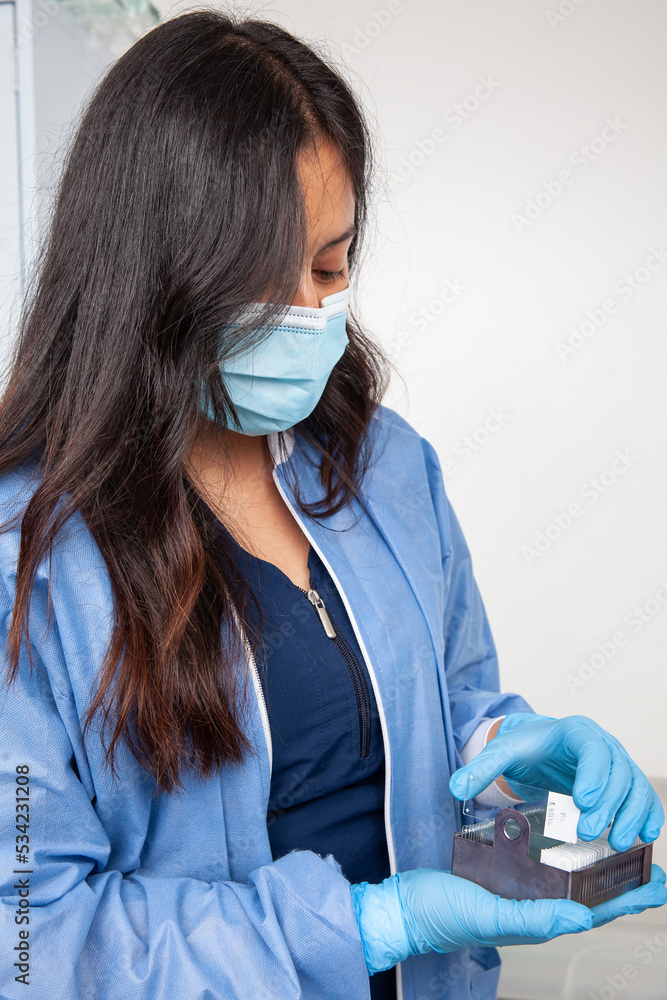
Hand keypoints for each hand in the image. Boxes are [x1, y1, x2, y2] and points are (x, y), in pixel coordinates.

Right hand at [349, 865, 666, 975]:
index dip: (627, 899)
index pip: (594, 911)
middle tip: (653, 865)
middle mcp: (534, 907)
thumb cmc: (443, 914)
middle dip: (622, 883)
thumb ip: (534, 917)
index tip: (658, 884)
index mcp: (537, 921)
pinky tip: (568, 841)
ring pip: (569, 880)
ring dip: (597, 867)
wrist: (406, 906)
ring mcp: (518, 892)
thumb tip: (582, 916)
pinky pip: (541, 866)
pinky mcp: (502, 875)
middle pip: (589, 895)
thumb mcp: (490, 915)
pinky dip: (562, 855)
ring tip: (620, 848)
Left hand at [449, 714, 664, 851]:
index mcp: (575, 732)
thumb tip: (455, 787)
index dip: (593, 775)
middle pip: (618, 771)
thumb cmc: (525, 748)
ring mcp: (617, 763)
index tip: (583, 803)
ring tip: (621, 842)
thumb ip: (480, 768)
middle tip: (590, 832)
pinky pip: (643, 796)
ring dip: (632, 813)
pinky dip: (648, 814)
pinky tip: (645, 837)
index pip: (592, 749)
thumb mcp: (502, 754)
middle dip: (609, 803)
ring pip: (636, 784)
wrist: (541, 748)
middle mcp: (603, 744)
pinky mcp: (624, 782)